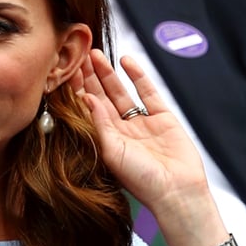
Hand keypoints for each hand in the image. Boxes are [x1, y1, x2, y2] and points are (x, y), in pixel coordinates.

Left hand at [76, 49, 207, 215]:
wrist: (176, 191)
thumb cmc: (142, 180)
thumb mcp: (111, 151)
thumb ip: (99, 123)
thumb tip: (86, 98)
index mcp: (106, 141)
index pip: (88, 110)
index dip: (78, 90)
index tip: (69, 71)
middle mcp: (122, 131)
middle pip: (102, 97)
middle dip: (90, 76)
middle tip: (80, 55)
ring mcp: (142, 123)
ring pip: (121, 92)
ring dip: (109, 73)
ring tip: (96, 54)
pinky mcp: (163, 117)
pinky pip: (148, 92)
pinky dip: (137, 76)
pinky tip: (126, 61)